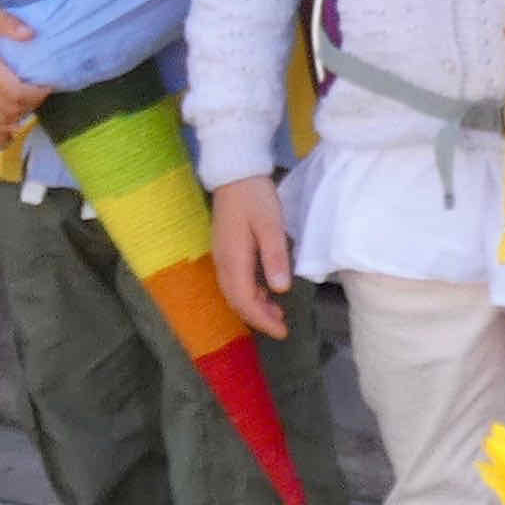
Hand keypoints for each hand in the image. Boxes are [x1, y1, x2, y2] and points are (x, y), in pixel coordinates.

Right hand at [0, 1, 45, 155]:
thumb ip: (9, 24)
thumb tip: (32, 34)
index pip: (15, 93)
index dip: (35, 95)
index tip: (46, 86)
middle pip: (8, 110)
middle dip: (29, 105)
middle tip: (38, 93)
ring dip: (15, 117)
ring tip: (25, 104)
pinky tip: (8, 122)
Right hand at [211, 174, 293, 339]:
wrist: (235, 172)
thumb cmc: (254, 196)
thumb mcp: (270, 225)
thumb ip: (275, 257)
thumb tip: (279, 290)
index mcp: (233, 259)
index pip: (245, 301)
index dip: (262, 320)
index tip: (282, 332)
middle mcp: (223, 262)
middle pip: (236, 301)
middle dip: (258, 318)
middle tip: (282, 328)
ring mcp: (222, 256)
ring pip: (234, 292)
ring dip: (254, 306)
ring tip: (277, 313)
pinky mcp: (226, 249)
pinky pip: (235, 280)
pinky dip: (250, 292)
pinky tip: (265, 291)